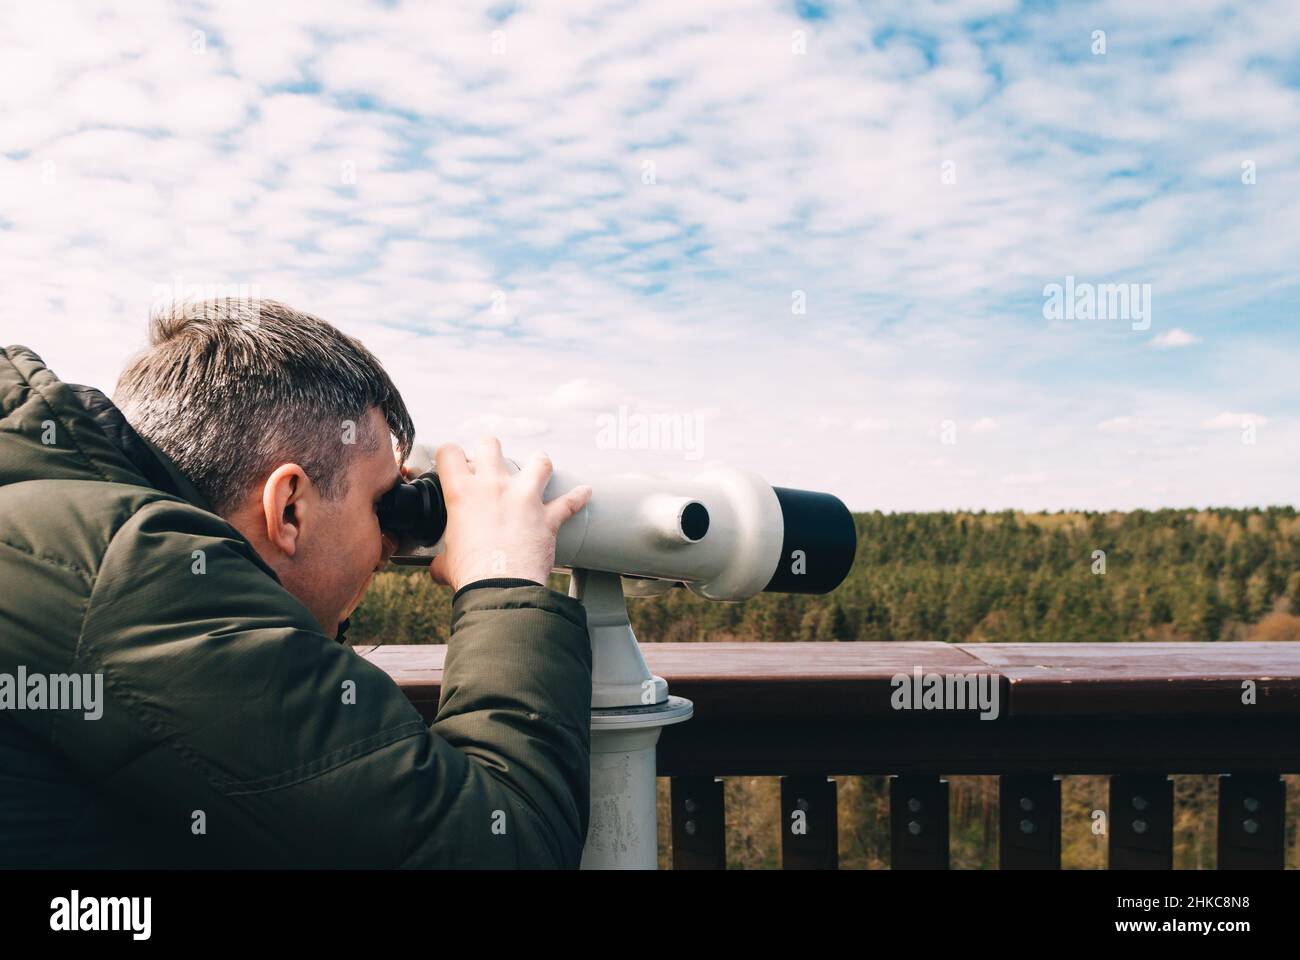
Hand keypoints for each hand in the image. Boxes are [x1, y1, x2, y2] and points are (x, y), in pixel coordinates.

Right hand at [426, 437, 590, 592]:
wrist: (500, 590)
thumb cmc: (472, 575)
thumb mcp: (446, 562)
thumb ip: (442, 558)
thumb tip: (438, 567)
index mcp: (462, 494)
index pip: (449, 454)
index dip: (449, 455)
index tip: (453, 462)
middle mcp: (494, 488)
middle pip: (491, 444)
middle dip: (490, 448)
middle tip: (490, 458)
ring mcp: (524, 499)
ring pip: (538, 463)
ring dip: (538, 463)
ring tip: (537, 465)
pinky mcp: (548, 517)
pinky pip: (569, 502)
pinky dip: (578, 496)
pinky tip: (585, 492)